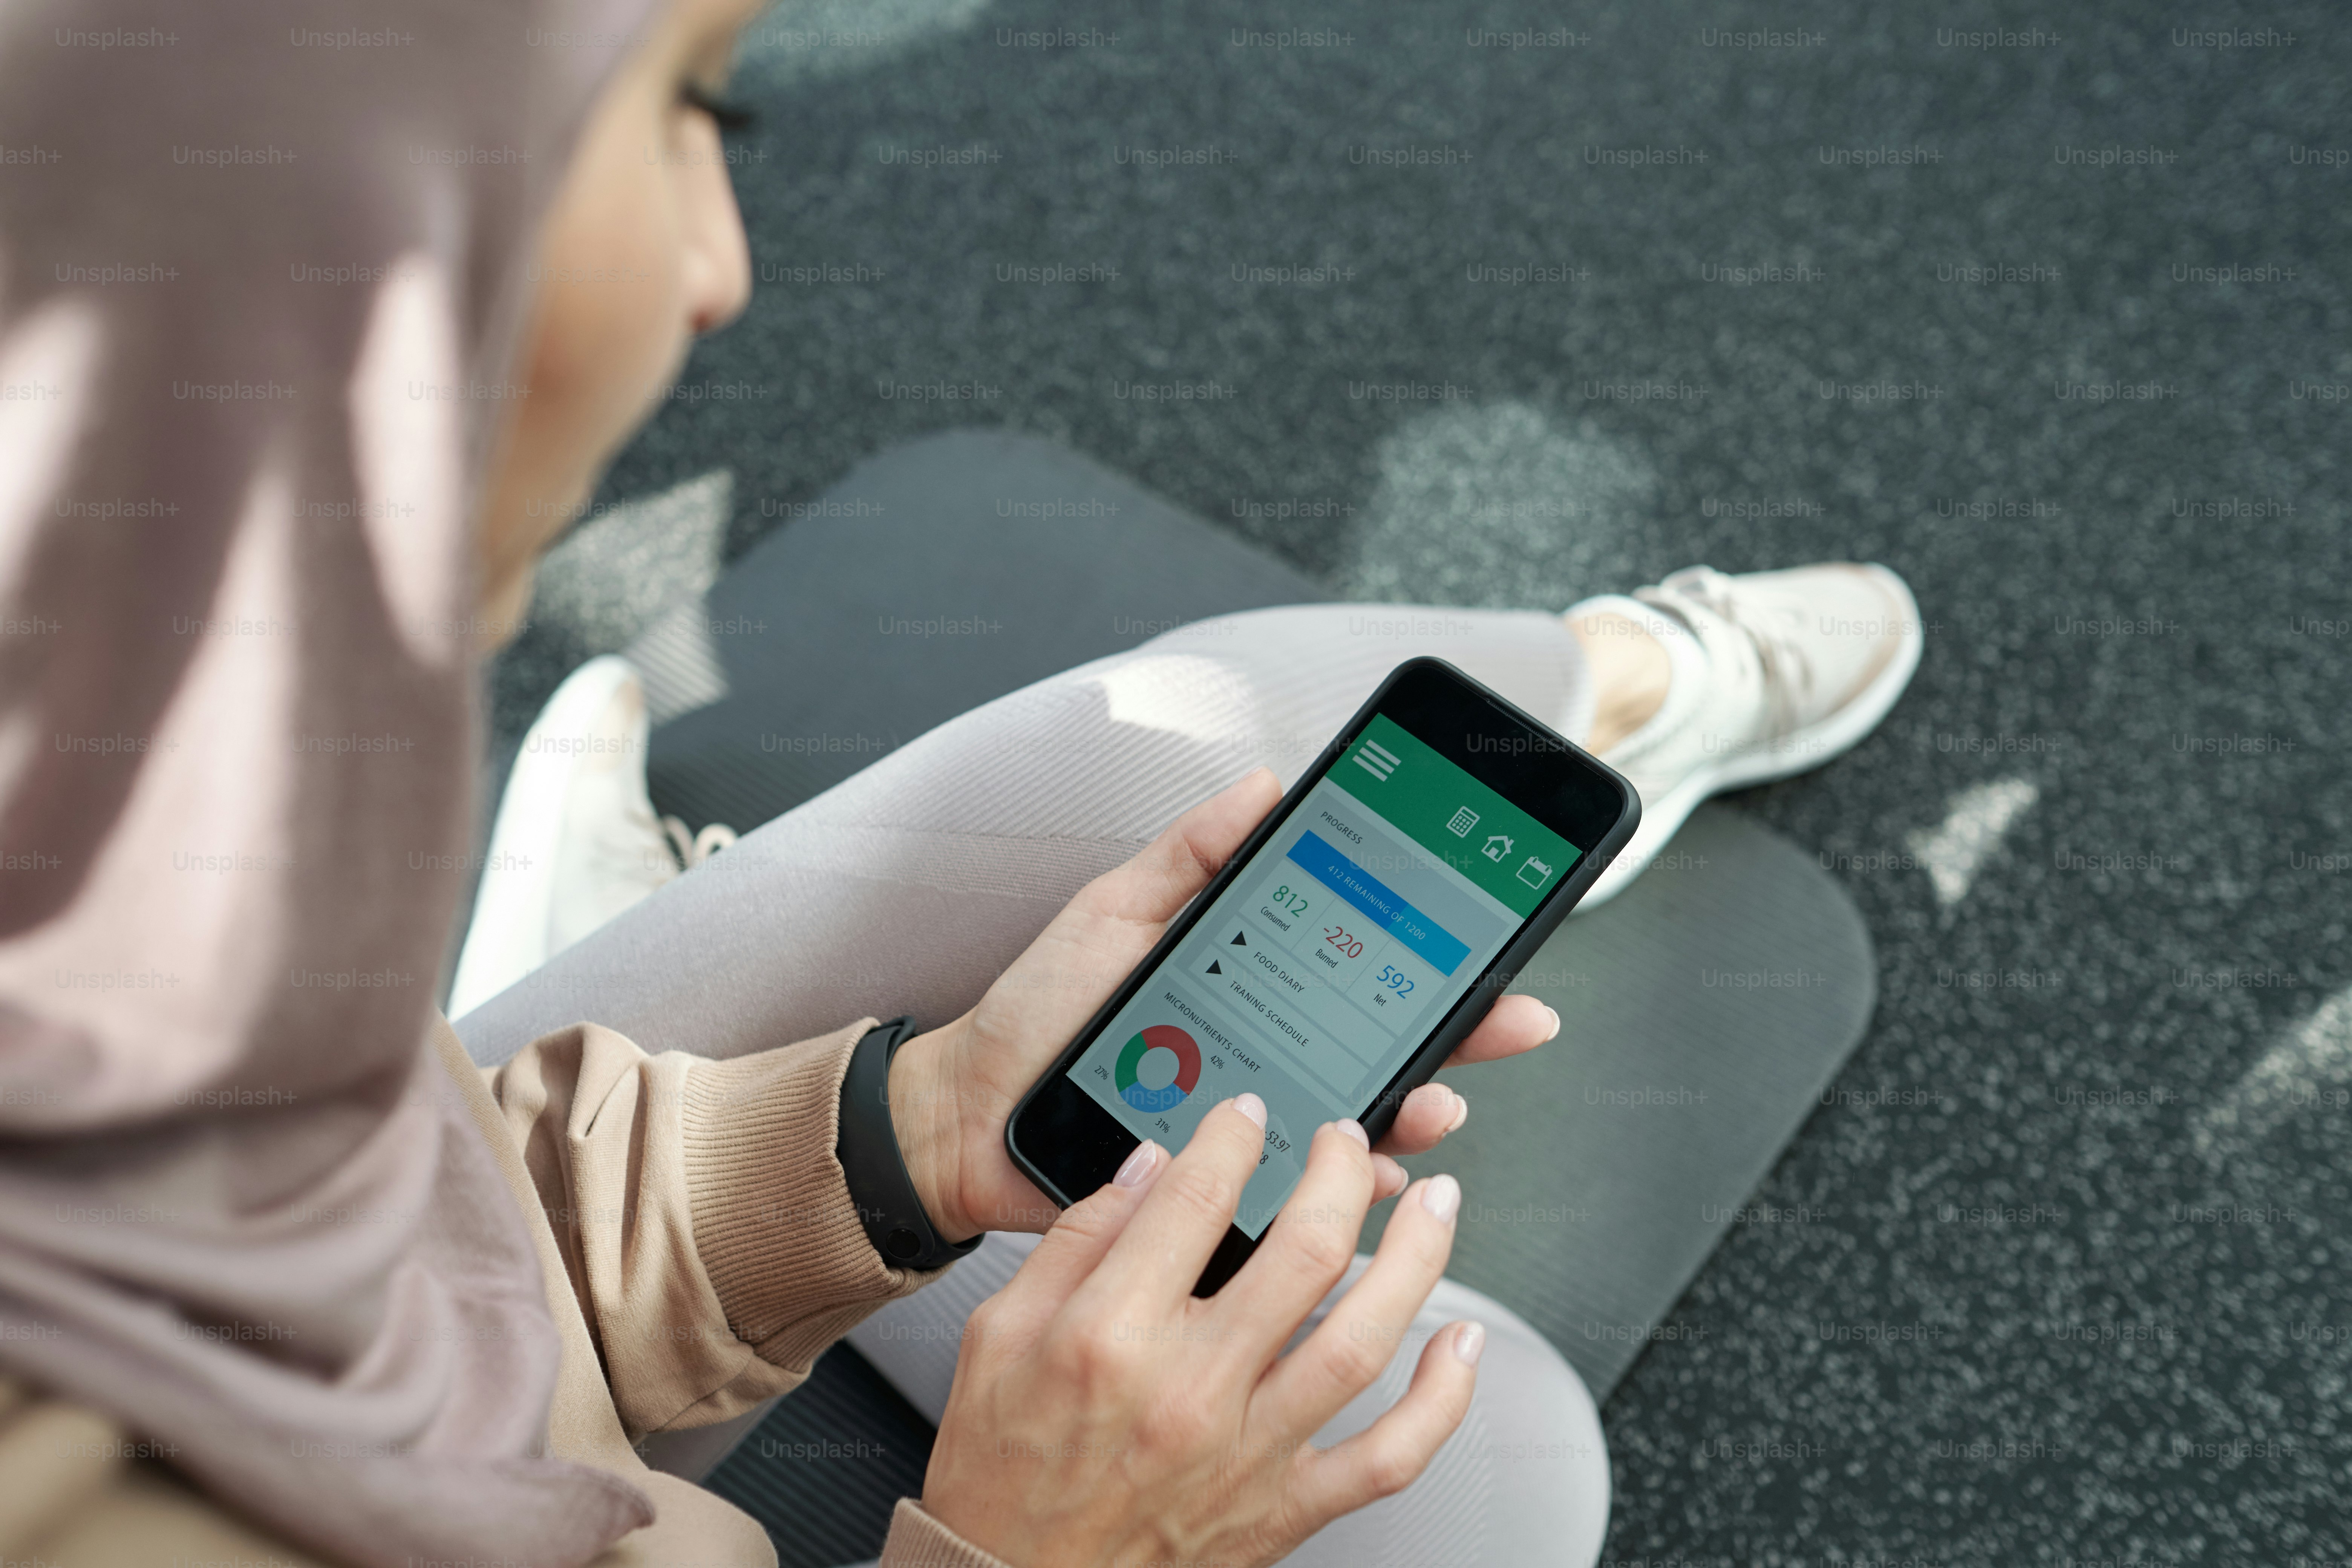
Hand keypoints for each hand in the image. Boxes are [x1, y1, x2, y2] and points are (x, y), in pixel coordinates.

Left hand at [887, 767, 1563, 1240]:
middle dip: (1467, 1030)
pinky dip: (1346, 1186)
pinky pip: (1306, 1193)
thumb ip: (1190, 854)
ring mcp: (1256, 1124)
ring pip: (1364, 1121)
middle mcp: (1272, 1055)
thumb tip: (1264, 782)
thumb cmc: (1038, 1012)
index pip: (1365, 964)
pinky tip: (1372, 1170)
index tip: (1491, 925)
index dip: (1434, 949)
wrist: (967, 1110)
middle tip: (1519, 1015)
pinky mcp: (1226, 1187)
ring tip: (1438, 1098)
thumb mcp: (1114, 912)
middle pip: (1391, 1042)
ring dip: (1416, 1110)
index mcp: (1258, 986)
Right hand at [920, 1093, 1482, 1566]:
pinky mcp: (1283, 1510)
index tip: (1249, 1116)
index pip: (1197, 1200)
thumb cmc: (1002, 1466)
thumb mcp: (1000, 1334)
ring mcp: (1247, 1454)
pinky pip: (1390, 1457)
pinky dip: (1442, 1400)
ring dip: (1416, 1259)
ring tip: (1435, 1202)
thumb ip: (1075, 1241)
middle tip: (1349, 1141)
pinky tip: (1460, 1342)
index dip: (1235, 1136)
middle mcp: (1190, 1391)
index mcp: (1112, 1336)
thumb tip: (1147, 1167)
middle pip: (1305, 1254)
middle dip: (1342, 1175)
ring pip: (1364, 1341)